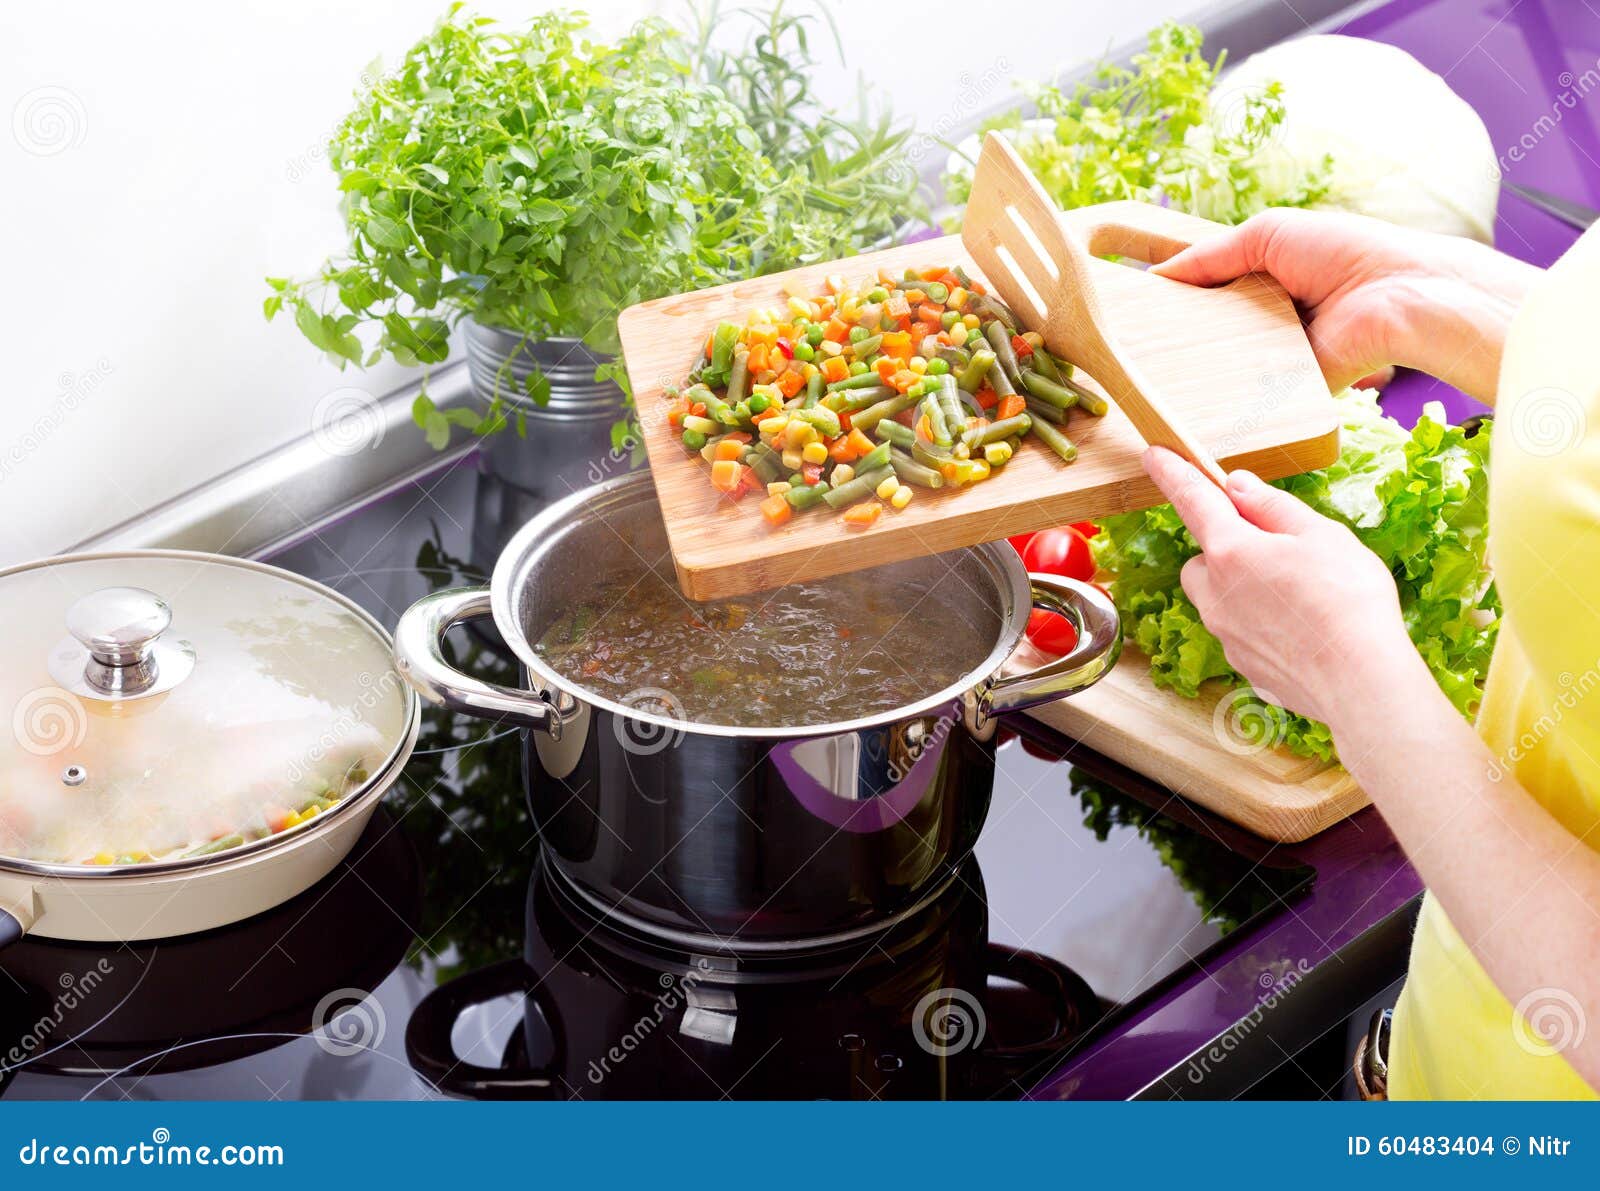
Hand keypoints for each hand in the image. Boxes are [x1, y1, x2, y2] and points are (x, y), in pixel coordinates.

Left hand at [1141, 446, 1427, 732]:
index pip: (1193, 500)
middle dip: (1227, 550)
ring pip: (1217, 599)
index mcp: (1232, 550)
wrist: (1359, 681)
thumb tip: (1237, 486)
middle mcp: (1215, 593)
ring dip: (1241, 589)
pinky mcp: (1242, 665)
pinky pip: (1241, 632)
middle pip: (1203, 560)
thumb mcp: (1320, 535)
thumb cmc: (1347, 600)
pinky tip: (1301, 630)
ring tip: (1297, 595)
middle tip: (1276, 552)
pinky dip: (1261, 625)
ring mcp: (1225, 634)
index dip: (1173, 473)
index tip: (1154, 455)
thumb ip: (1272, 507)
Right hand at [1152, 207, 1539, 403]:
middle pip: (1210, 332)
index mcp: (1266, 279)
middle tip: (1131, 345)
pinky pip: (1247, 394)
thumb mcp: (1267, 234)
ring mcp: (1277, 357)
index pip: (1208, 294)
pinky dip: (1223, 394)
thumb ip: (1210, 256)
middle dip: (1176, 337)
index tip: (1133, 312)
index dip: (1175, 301)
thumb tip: (1158, 275)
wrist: (1397, 296)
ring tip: (1146, 372)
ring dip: (1194, 367)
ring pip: (1223, 365)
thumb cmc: (1342, 253)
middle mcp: (1269, 321)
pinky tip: (1184, 397)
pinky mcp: (1288, 389)